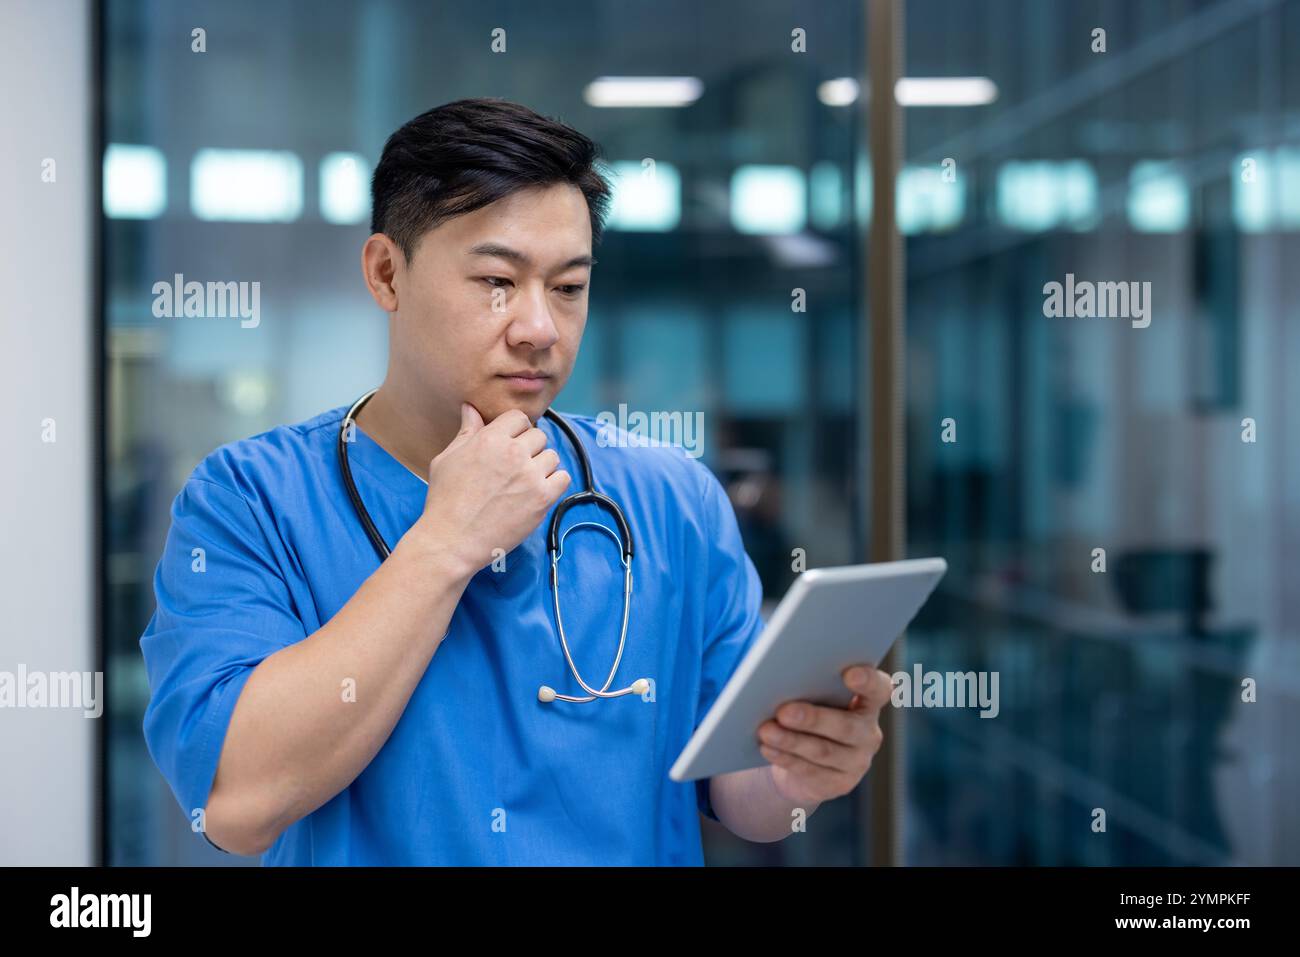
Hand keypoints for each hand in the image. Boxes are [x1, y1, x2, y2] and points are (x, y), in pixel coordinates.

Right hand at [406, 403, 570, 576]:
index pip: (519, 418)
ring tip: (524, 482)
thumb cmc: (445, 500)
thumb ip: (466, 431)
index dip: (514, 430)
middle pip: (538, 436)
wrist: (452, 540)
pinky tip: (536, 492)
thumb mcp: (447, 458)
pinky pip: (562, 478)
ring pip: (552, 456)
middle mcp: (513, 453)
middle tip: (514, 468)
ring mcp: (530, 476)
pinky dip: (553, 483)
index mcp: (490, 439)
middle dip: (528, 448)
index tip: (509, 445)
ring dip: (541, 466)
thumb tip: (471, 408)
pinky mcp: (543, 498)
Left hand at [756, 665, 891, 805]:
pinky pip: (810, 771)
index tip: (849, 673)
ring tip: (766, 731)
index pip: (879, 689)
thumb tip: (779, 677)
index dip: (868, 681)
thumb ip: (808, 685)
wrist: (804, 759)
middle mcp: (868, 733)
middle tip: (784, 711)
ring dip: (791, 741)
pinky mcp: (839, 783)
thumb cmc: (809, 712)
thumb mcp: (814, 697)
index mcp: (868, 702)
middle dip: (813, 719)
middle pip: (846, 727)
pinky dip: (785, 757)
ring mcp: (857, 762)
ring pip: (824, 751)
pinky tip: (766, 747)